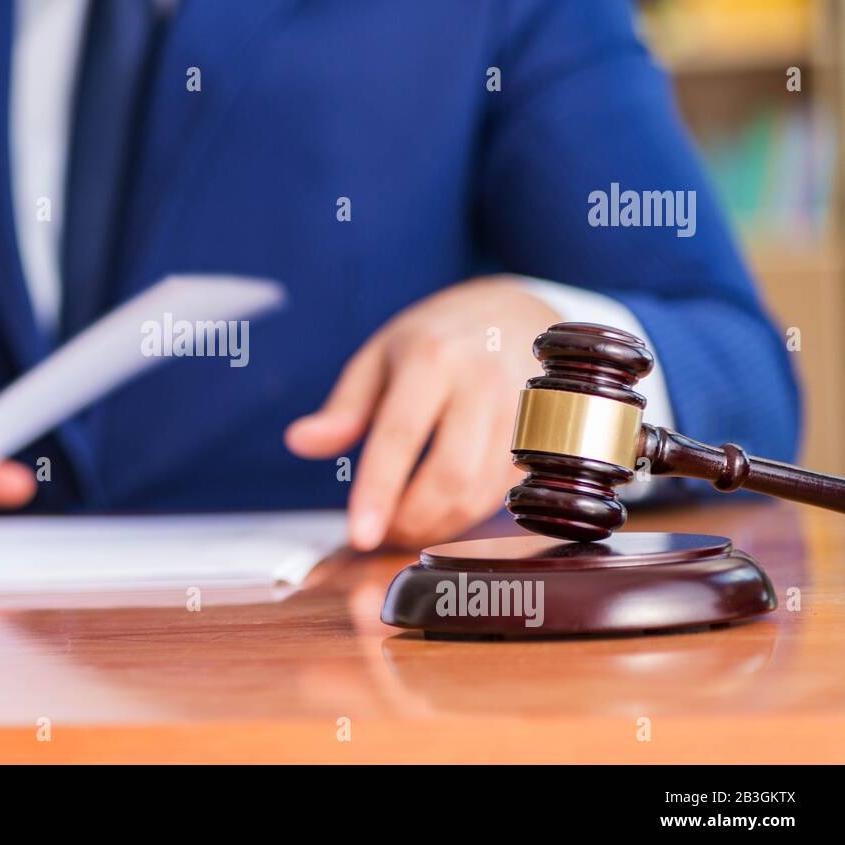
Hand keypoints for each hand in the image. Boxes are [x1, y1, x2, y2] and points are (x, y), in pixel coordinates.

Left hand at [285, 276, 559, 549]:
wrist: (518, 310)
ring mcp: (522, 411)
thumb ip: (344, 407)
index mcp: (433, 358)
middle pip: (449, 475)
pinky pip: (505, 494)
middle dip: (410, 519)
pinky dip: (468, 516)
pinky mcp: (545, 438)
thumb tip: (300, 442)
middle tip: (380, 531)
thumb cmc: (437, 338)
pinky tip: (442, 511)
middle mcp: (483, 382)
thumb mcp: (379, 357)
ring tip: (407, 524)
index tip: (360, 534)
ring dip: (439, 526)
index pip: (401, 434)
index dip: (379, 491)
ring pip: (481, 492)